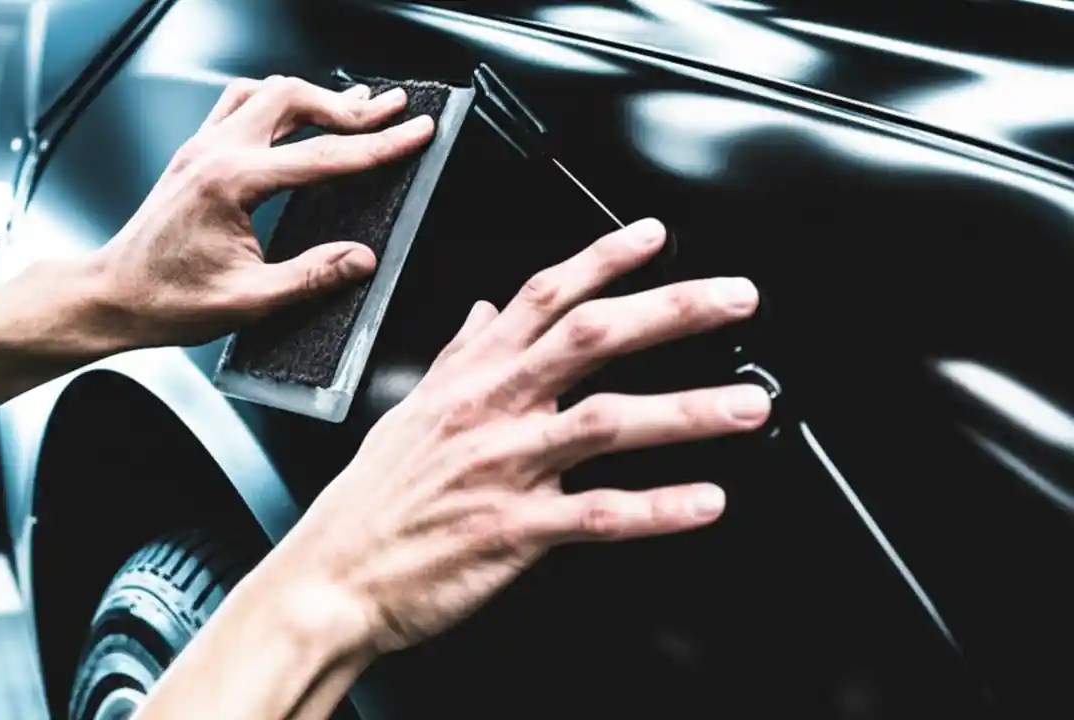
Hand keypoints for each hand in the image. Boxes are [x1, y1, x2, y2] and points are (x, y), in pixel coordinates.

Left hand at [87, 76, 434, 348]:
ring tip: (354, 109)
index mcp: (232, 183)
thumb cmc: (167, 300)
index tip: (415, 131)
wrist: (111, 296)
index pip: (324, 156)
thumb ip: (311, 277)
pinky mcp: (194, 153)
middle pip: (294, 99)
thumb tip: (360, 258)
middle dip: (350, 106)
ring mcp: (201, 147)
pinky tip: (294, 117)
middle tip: (392, 112)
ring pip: (266, 92)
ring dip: (313, 98)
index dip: (379, 145)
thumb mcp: (249, 301)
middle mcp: (214, 153)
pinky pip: (240, 104)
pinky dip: (277, 102)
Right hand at [272, 218, 769, 654]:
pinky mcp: (513, 529)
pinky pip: (596, 513)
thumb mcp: (412, 408)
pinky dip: (655, 508)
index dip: (603, 259)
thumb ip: (460, 354)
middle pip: (590, 338)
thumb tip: (486, 311)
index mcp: (471, 376)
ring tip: (748, 404)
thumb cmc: (373, 497)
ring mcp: (504, 466)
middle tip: (737, 299)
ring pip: (605, 421)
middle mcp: (493, 408)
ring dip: (685, 410)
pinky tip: (704, 501)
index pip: (544, 296)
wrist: (334, 573)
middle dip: (671, 311)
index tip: (656, 236)